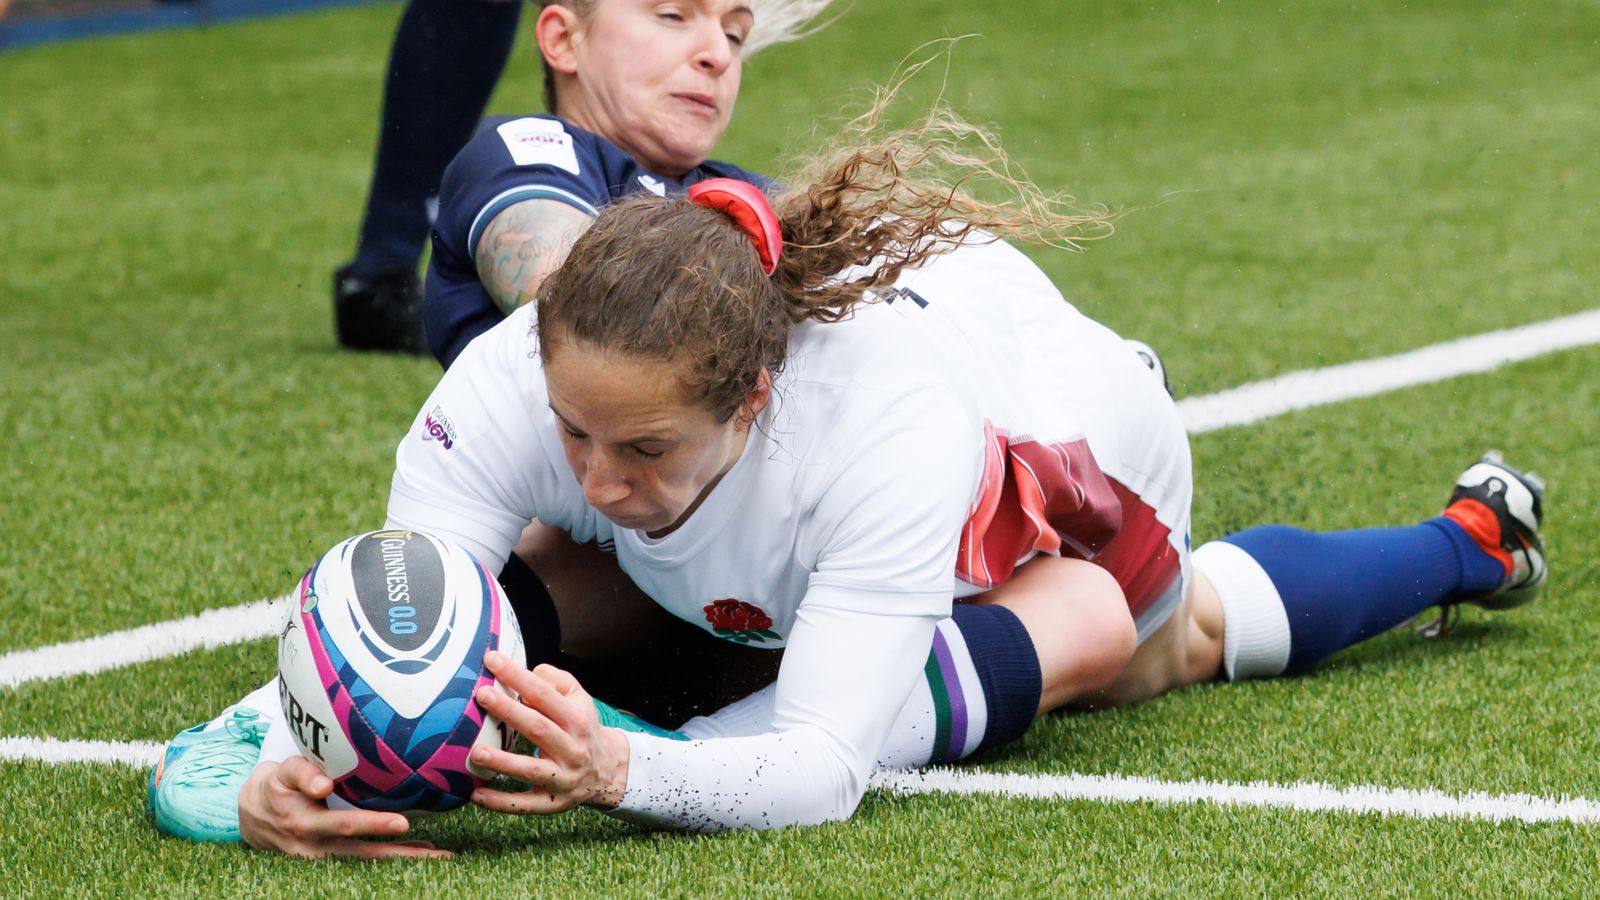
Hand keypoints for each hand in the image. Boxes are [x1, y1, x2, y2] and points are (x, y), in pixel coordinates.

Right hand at [238, 756, 451, 859]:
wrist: (253, 815)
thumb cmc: (275, 787)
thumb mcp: (281, 773)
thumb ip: (302, 773)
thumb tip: (324, 785)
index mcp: (304, 823)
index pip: (344, 824)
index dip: (373, 825)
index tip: (402, 822)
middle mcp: (316, 847)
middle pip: (363, 853)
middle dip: (399, 853)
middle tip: (434, 850)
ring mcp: (323, 858)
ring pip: (367, 862)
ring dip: (402, 859)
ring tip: (438, 854)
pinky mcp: (330, 860)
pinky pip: (363, 861)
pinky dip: (391, 857)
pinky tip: (420, 850)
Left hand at [469, 651, 630, 814]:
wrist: (607, 770)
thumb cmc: (582, 727)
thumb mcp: (579, 698)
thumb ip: (556, 681)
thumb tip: (529, 674)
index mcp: (577, 719)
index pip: (545, 694)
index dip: (518, 676)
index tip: (492, 659)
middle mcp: (572, 749)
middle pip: (538, 728)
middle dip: (508, 711)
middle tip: (481, 695)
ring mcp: (562, 778)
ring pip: (531, 770)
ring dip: (503, 761)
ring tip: (475, 751)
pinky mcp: (552, 803)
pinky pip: (525, 805)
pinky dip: (500, 802)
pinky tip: (475, 794)